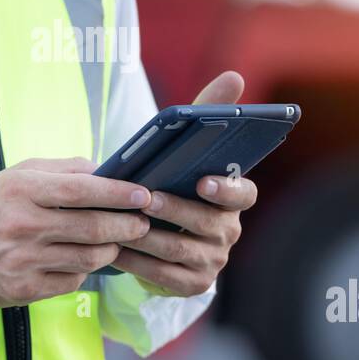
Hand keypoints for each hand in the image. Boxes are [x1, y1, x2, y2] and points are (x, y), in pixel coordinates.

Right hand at [0, 157, 151, 307]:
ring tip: (116, 241)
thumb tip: (100, 168)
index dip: (117, 193)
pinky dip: (85, 269)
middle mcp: (24, 226)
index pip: (82, 190)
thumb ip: (59, 170)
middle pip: (92, 228)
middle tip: (142, 223)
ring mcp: (24, 261)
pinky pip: (71, 280)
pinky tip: (84, 260)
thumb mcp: (15, 176)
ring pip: (87, 258)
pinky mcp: (24, 290)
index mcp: (23, 191)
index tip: (142, 194)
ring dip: (110, 249)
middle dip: (126, 225)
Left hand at [112, 71, 257, 296]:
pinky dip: (137, 262)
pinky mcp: (193, 284)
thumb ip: (209, 112)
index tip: (203, 181)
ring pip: (180, 249)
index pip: (244, 193)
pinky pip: (163, 274)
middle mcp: (229, 231)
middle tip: (145, 199)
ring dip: (148, 237)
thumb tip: (235, 76)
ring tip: (122, 223)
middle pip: (206, 222)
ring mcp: (213, 260)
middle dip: (174, 210)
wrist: (159, 236)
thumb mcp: (187, 149)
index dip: (227, 189)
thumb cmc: (173, 182)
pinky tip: (114, 249)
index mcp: (234, 198)